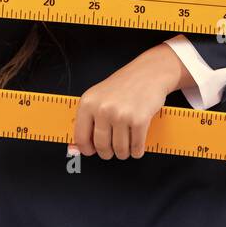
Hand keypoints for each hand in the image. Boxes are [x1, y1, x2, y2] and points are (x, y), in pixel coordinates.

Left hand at [68, 43, 190, 159]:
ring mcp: (121, 115)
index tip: (92, 151)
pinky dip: (137, 151)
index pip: (81, 137)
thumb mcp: (98, 97)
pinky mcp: (139, 120)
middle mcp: (103, 109)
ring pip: (120, 150)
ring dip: (124, 153)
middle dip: (108, 153)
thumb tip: (76, 147)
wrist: (149, 73)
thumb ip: (88, 120)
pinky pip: (136, 147)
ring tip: (126, 146)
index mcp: (88, 103)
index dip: (87, 149)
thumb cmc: (124, 86)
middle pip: (101, 146)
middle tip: (112, 150)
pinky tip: (137, 146)